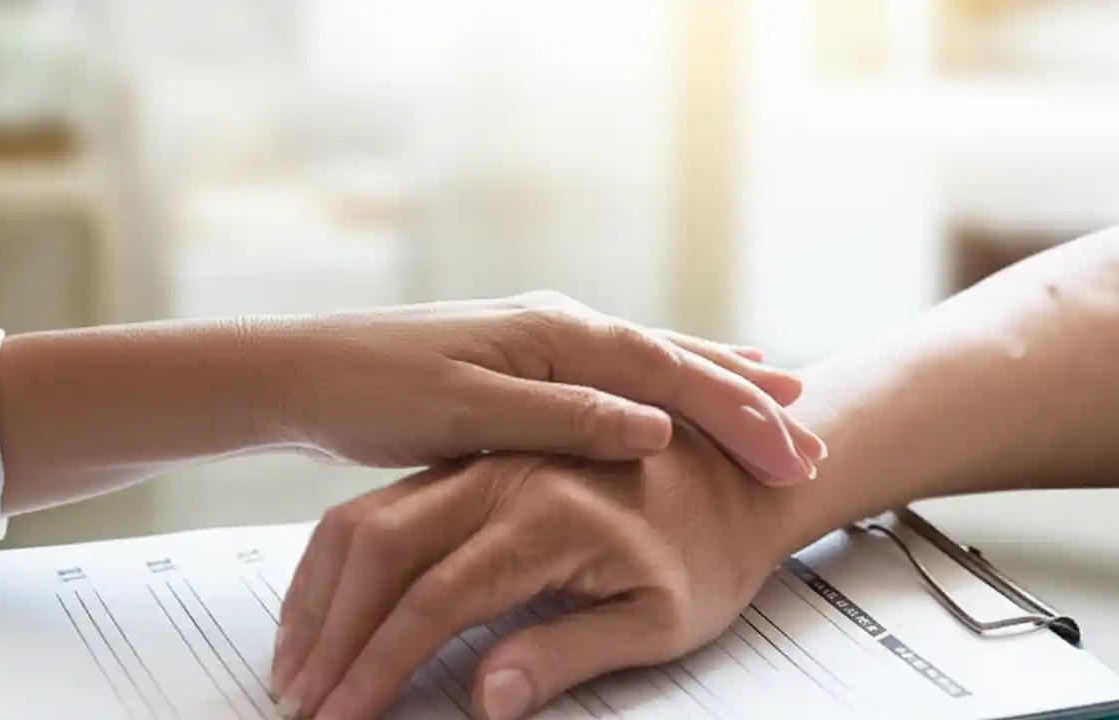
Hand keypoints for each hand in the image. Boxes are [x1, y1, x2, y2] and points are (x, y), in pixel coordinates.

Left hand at [251, 291, 823, 483]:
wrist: (306, 373)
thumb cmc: (375, 394)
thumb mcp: (468, 413)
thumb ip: (563, 417)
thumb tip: (654, 425)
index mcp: (556, 336)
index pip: (672, 373)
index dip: (739, 415)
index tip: (793, 456)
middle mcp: (561, 327)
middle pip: (677, 361)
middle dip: (748, 403)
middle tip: (812, 445)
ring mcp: (546, 341)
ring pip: (654, 361)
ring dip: (718, 387)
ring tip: (781, 400)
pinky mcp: (528, 366)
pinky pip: (620, 373)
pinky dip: (666, 384)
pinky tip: (680, 395)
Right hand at [270, 424, 797, 718]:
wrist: (733, 480)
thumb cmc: (705, 556)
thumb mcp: (658, 622)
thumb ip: (567, 655)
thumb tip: (483, 700)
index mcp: (550, 513)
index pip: (437, 597)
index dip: (379, 665)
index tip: (341, 718)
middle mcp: (502, 475)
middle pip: (382, 547)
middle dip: (331, 633)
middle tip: (301, 703)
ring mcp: (480, 464)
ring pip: (369, 517)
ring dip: (322, 594)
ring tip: (295, 667)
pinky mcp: (471, 465)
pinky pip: (383, 503)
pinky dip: (339, 559)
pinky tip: (321, 606)